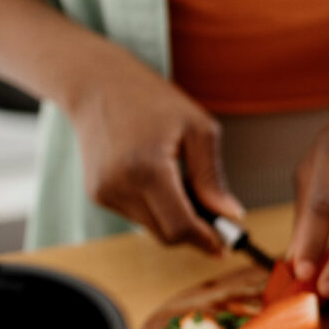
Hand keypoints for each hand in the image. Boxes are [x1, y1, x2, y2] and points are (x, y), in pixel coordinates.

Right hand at [64, 50, 244, 253]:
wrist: (96, 83)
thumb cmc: (150, 99)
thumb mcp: (197, 129)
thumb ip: (213, 178)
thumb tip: (231, 215)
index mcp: (147, 169)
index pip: (180, 226)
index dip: (206, 240)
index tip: (224, 245)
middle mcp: (120, 186)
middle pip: (166, 234)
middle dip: (193, 232)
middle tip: (214, 216)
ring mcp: (104, 192)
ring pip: (152, 228)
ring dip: (173, 217)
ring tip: (180, 180)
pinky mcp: (97, 194)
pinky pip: (136, 215)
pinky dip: (154, 207)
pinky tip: (157, 177)